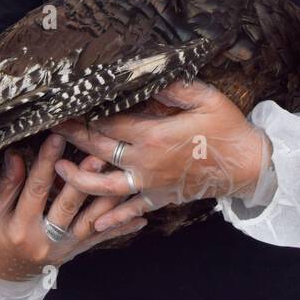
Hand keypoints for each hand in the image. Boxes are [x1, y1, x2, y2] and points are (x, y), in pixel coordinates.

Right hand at [0, 134, 147, 282]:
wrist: (4, 277)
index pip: (36, 189)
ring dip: (109, 200)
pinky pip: (101, 238)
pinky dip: (121, 228)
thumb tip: (16, 155)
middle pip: (68, 205)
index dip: (47, 163)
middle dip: (84, 179)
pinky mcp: (77, 251)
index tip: (57, 137)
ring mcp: (65, 247)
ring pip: (91, 221)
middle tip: (98, 156)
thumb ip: (7, 185)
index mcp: (21, 227)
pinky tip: (141, 217)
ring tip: (124, 179)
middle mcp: (46, 239)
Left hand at [52, 80, 272, 231]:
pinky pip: (131, 210)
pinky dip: (112, 219)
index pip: (110, 122)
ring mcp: (149, 183)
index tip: (69, 105)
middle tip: (51, 127)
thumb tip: (149, 74)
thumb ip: (174, 86)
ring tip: (58, 170)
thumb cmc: (227, 128)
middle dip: (73, 137)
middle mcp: (145, 162)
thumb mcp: (205, 97)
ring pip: (104, 185)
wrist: (248, 166)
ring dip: (78, 177)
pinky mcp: (159, 198)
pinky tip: (94, 225)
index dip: (87, 113)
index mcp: (153, 134)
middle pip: (99, 148)